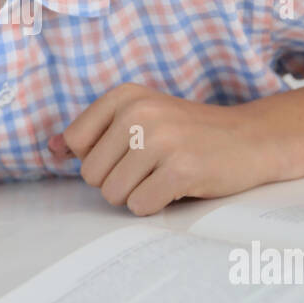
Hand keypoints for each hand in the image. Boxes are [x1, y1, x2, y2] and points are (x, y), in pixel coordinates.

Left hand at [48, 84, 275, 214]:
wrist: (252, 139)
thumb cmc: (190, 134)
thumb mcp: (141, 117)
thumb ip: (95, 132)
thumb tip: (51, 148)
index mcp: (125, 95)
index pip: (76, 143)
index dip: (99, 158)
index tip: (129, 152)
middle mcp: (139, 112)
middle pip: (91, 175)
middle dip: (118, 181)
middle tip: (152, 168)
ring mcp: (161, 140)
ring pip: (112, 194)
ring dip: (137, 195)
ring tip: (164, 176)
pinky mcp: (180, 169)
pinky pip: (140, 206)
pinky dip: (156, 206)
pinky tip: (177, 187)